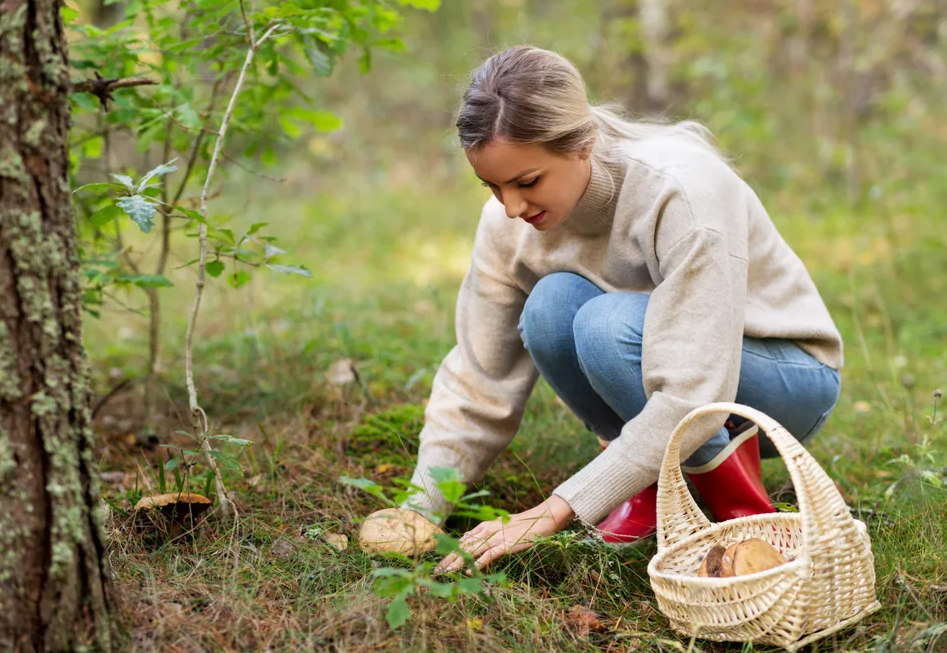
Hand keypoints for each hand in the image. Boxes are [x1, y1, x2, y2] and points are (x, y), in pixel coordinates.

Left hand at [433, 495, 574, 573]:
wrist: (539, 519)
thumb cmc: (520, 525)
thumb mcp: (498, 526)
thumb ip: (483, 532)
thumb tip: (467, 538)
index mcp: (484, 526)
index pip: (462, 540)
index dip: (449, 552)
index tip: (438, 563)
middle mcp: (487, 531)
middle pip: (463, 546)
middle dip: (448, 559)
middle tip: (436, 571)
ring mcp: (496, 537)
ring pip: (472, 551)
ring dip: (458, 562)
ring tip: (446, 573)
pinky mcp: (506, 544)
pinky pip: (489, 554)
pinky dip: (479, 563)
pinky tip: (470, 570)